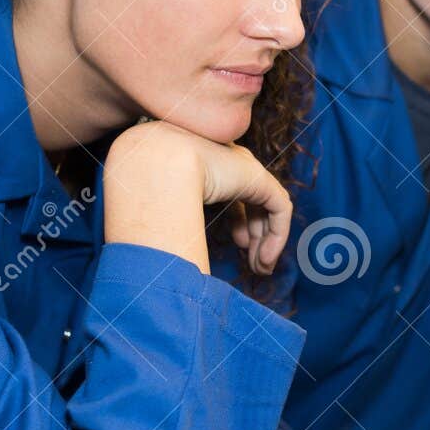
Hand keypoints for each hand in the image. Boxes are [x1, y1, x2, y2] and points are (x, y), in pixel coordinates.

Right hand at [104, 120, 291, 275]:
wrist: (157, 162)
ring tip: (260, 267)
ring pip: (270, 208)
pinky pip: (279, 209)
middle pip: (255, 203)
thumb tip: (181, 250)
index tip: (240, 247)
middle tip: (255, 264)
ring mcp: (246, 169)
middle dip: (257, 236)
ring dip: (268, 241)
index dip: (242, 223)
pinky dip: (277, 235)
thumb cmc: (150, 187)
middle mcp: (232, 164)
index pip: (237, 195)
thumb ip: (183, 221)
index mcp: (212, 167)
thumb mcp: (170, 208)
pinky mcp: (258, 178)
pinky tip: (264, 257)